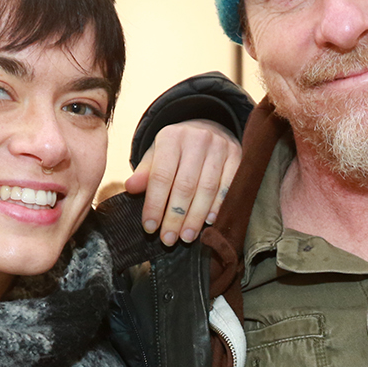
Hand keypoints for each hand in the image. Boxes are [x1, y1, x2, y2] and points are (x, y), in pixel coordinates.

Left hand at [126, 120, 242, 244]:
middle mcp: (197, 139)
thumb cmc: (178, 148)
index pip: (161, 176)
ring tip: (186, 237)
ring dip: (196, 217)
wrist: (208, 127)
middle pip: (185, 185)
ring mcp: (220, 147)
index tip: (150, 227)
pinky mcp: (236, 156)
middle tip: (169, 239)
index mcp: (172, 137)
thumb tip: (131, 188)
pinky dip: (218, 206)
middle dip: (176, 216)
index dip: (155, 204)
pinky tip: (209, 222)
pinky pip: (228, 186)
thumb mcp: (157, 154)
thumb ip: (145, 172)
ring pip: (207, 189)